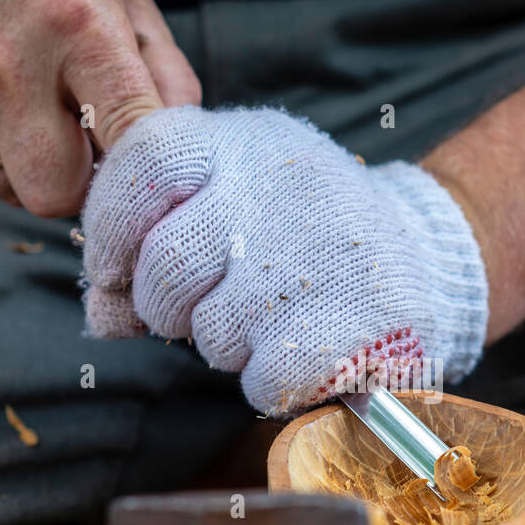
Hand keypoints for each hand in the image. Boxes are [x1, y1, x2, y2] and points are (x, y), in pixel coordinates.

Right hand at [0, 0, 199, 214]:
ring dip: (31, 170)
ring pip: (11, 194)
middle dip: (77, 184)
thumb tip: (185, 154)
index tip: (147, 177)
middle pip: (56, 195)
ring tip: (30, 113)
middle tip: (81, 144)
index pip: (129, 139)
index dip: (143, 173)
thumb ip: (167, 80)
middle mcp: (8, 64)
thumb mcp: (127, 1)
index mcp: (78, 29)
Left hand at [80, 106, 489, 415]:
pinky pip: (260, 380)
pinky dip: (271, 380)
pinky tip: (302, 348)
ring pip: (210, 333)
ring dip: (224, 344)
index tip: (115, 268)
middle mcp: (275, 191)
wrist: (422, 258)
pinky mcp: (340, 328)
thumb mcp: (234, 200)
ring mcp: (310, 260)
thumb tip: (102, 312)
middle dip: (165, 306)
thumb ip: (154, 240)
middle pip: (165, 266)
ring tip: (269, 317)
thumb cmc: (302, 231)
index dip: (111, 226)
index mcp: (242, 145)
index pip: (144, 163)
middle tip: (199, 307)